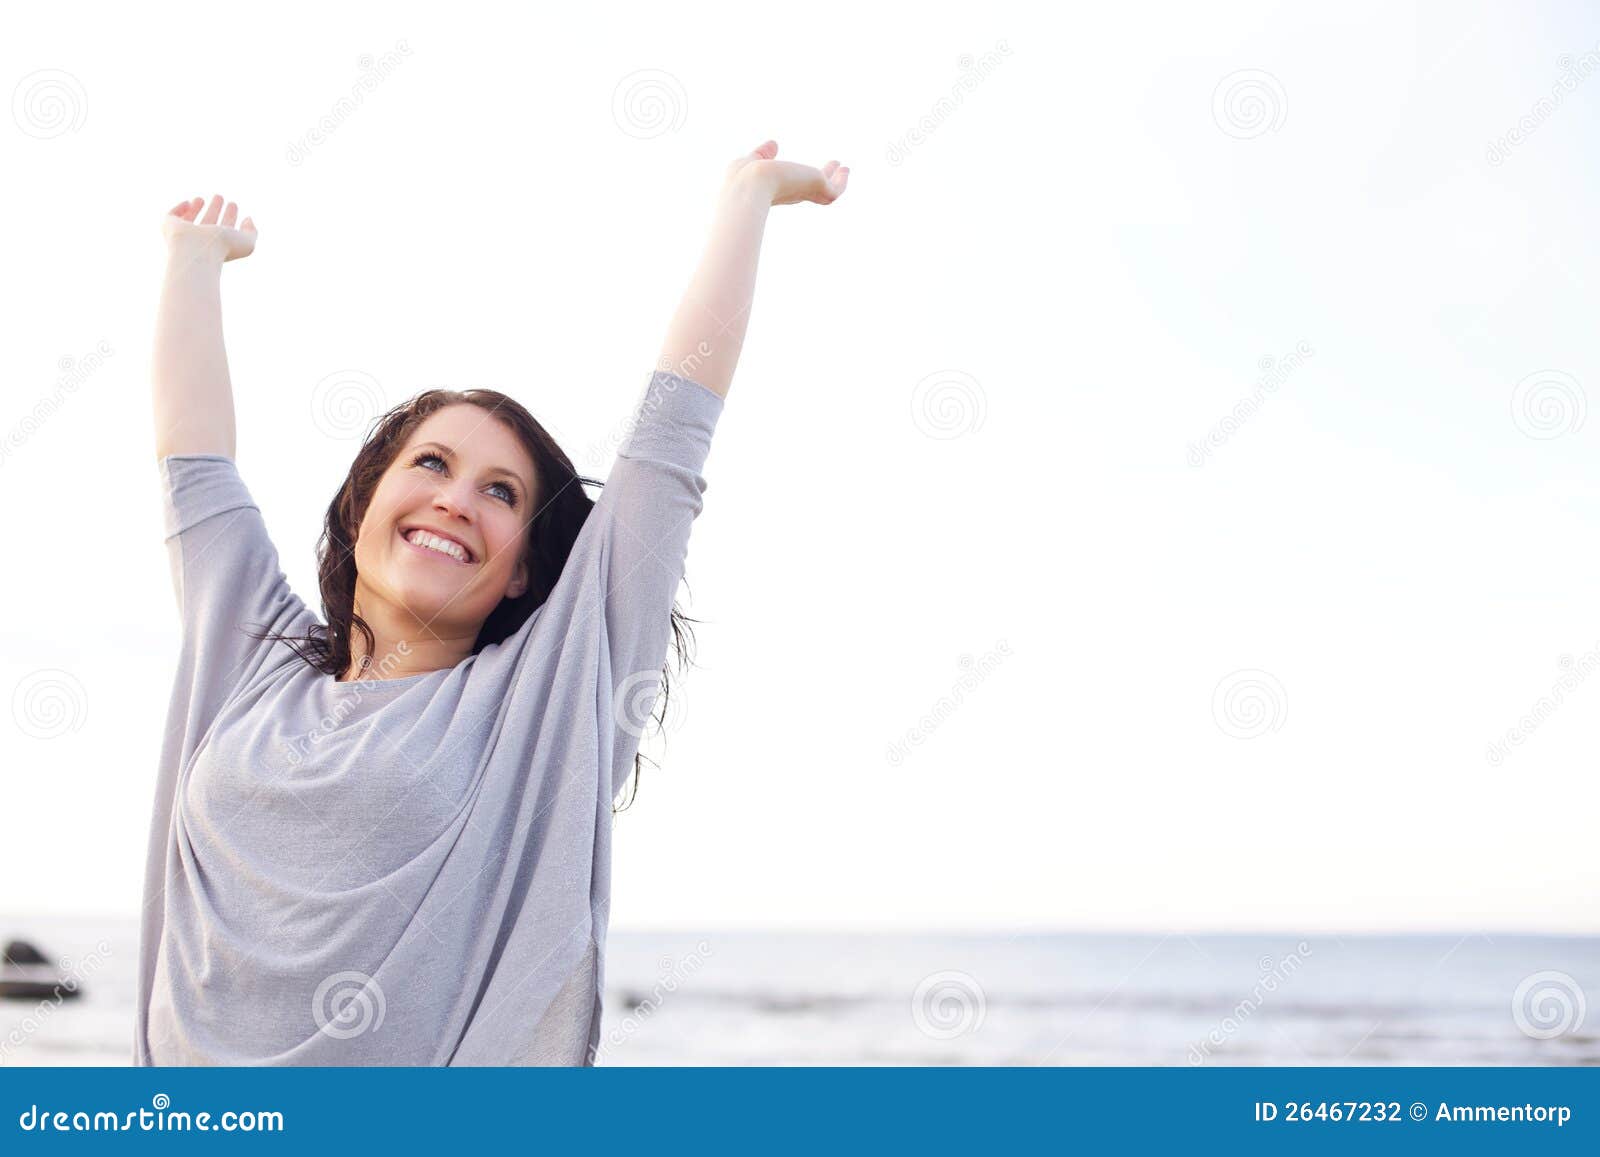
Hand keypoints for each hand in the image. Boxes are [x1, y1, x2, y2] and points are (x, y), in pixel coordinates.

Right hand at [161, 194, 257, 261]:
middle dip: (215, 209)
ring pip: (191, 220)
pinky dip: (179, 208)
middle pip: (209, 223)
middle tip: (219, 197)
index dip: (230, 216)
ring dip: (197, 208)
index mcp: (219, 245)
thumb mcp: (247, 243)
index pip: (225, 230)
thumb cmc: (223, 248)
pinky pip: (171, 216)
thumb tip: (248, 219)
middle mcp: (201, 241)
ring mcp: (185, 235)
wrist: (197, 250)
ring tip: (201, 198)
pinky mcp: (169, 226)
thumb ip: (252, 232)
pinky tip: (187, 202)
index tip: (233, 204)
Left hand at [724, 140, 848, 206]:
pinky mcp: (816, 187)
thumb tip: (773, 144)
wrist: (750, 185)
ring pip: (825, 190)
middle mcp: (792, 194)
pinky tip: (845, 170)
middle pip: (812, 189)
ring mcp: (805, 192)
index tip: (806, 171)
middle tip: (834, 170)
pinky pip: (834, 189)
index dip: (801, 178)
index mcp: (777, 190)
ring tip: (844, 168)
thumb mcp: (753, 160)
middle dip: (822, 180)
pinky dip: (841, 182)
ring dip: (836, 180)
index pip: (793, 185)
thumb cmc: (743, 177)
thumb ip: (763, 154)